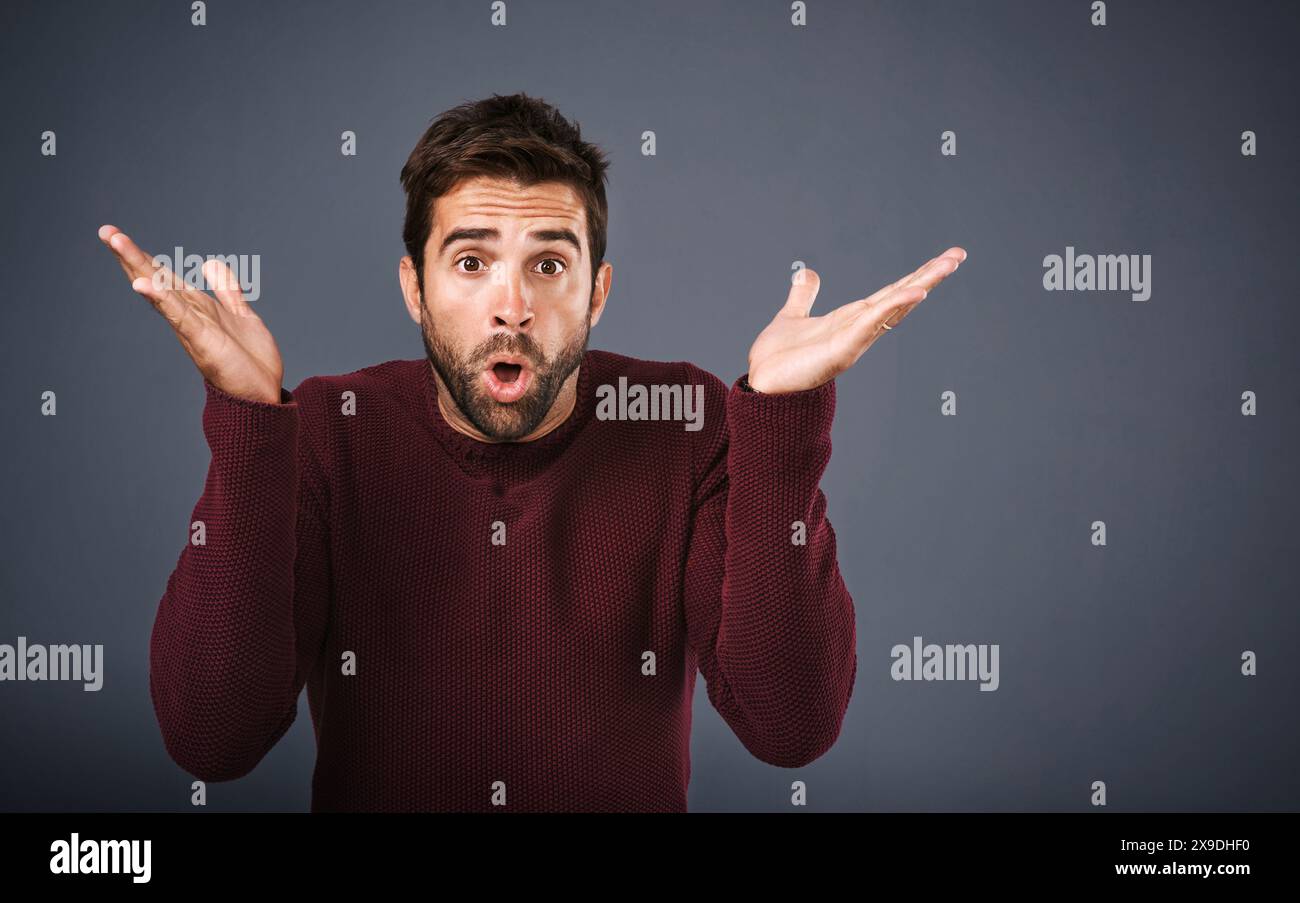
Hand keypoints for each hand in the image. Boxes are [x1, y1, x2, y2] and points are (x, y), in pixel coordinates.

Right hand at [98, 225, 283, 403]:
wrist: (262, 393)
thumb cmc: (249, 361)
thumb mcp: (240, 315)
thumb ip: (226, 291)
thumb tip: (211, 263)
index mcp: (196, 307)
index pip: (163, 276)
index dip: (143, 255)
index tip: (116, 234)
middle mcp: (188, 315)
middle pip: (155, 279)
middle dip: (131, 255)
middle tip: (105, 231)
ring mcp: (192, 327)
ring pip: (161, 291)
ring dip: (139, 267)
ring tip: (117, 243)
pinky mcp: (202, 340)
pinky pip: (179, 316)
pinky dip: (161, 299)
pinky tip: (142, 284)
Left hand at [746, 247, 966, 393]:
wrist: (762, 387)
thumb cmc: (779, 360)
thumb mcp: (793, 316)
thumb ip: (804, 296)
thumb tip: (808, 273)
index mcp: (851, 319)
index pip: (890, 293)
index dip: (915, 276)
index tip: (943, 258)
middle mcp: (859, 328)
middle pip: (901, 297)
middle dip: (929, 276)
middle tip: (958, 255)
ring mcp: (854, 340)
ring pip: (894, 307)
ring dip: (921, 285)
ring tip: (948, 265)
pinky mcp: (843, 350)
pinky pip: (872, 325)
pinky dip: (893, 308)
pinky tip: (915, 293)